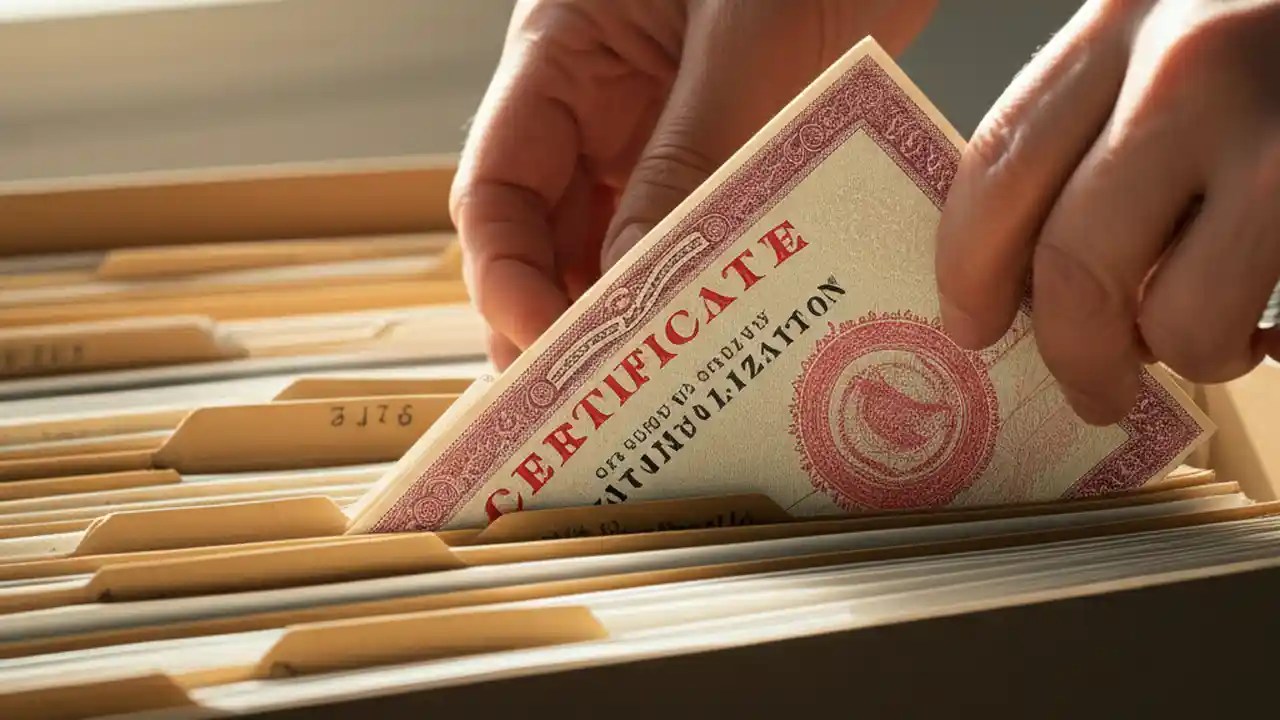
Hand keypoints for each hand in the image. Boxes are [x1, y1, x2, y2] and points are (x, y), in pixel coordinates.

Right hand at [451, 0, 935, 367]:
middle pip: (546, 238)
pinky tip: (720, 337)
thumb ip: (692, 153)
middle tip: (597, 408)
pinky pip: (694, 234)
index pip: (496, 190)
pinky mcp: (725, 152)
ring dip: (631, 319)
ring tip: (659, 393)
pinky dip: (699, 288)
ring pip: (616, 249)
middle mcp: (597, 105)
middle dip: (562, 323)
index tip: (554, 351)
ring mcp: (659, 133)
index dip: (508, 279)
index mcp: (560, 54)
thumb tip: (637, 283)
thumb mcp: (746, 36)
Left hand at [936, 0, 1279, 424]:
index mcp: (1126, 16)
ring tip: (1214, 346)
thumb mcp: (1178, 28)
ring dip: (1189, 359)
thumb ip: (1108, 117)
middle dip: (1071, 354)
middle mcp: (1197, 65)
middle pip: (1074, 261)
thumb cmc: (1272, 30)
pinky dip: (1272, 346)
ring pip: (1183, 316)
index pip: (1001, 166)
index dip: (969, 268)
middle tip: (1090, 390)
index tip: (970, 323)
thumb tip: (1029, 268)